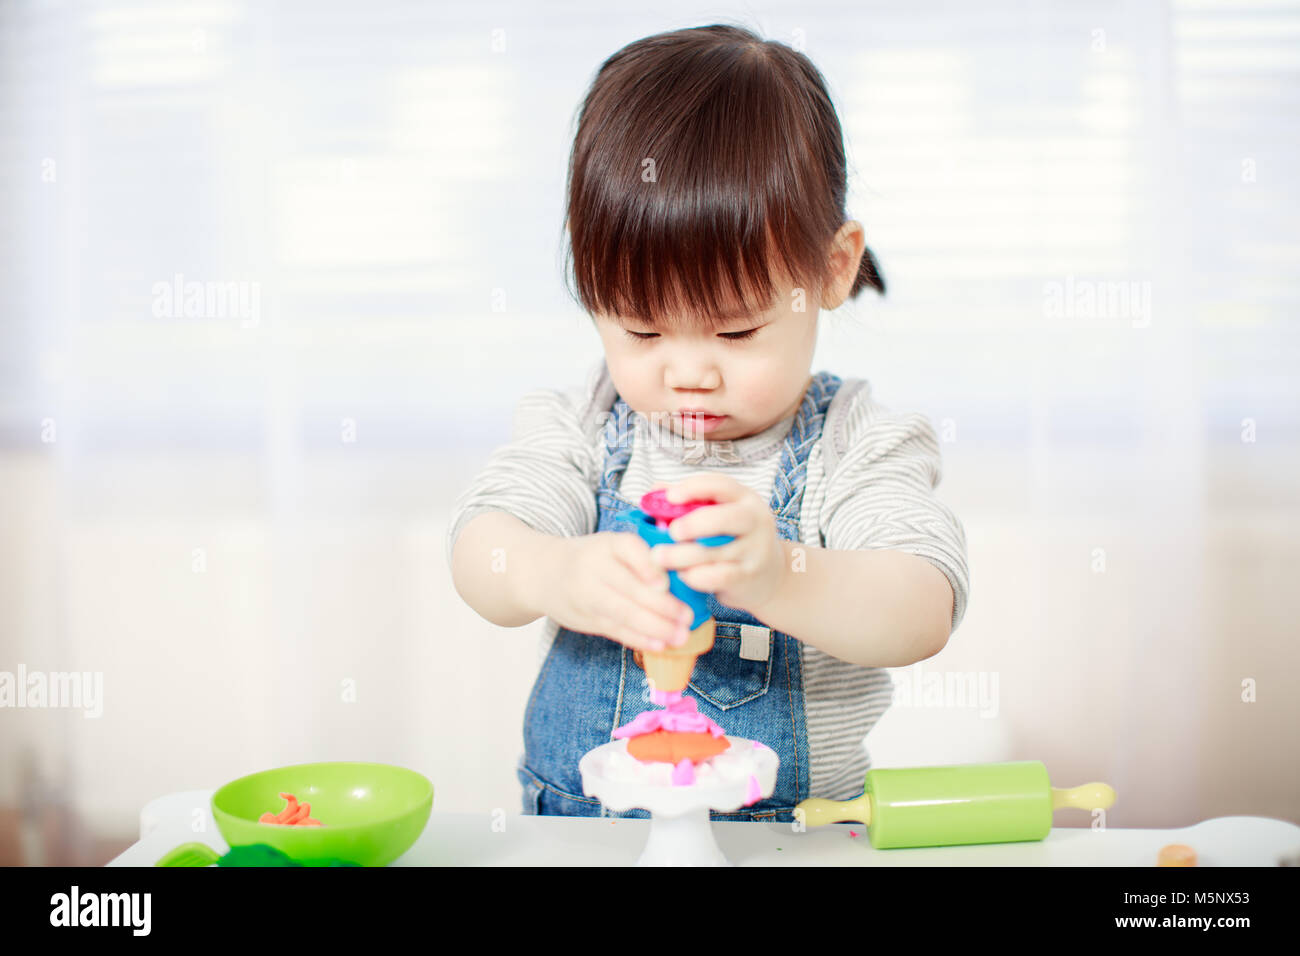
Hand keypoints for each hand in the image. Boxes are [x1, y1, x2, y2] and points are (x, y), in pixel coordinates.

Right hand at [537, 531, 695, 652]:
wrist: (542, 573)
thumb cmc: (591, 558)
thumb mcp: (613, 546)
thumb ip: (643, 559)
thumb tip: (681, 580)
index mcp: (607, 544)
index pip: (629, 550)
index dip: (646, 567)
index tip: (665, 583)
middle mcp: (594, 567)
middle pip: (630, 588)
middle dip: (662, 606)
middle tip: (687, 617)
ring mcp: (588, 595)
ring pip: (624, 613)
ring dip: (655, 628)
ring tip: (680, 636)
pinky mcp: (586, 619)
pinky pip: (616, 630)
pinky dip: (639, 639)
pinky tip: (659, 645)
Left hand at [644, 474, 786, 612]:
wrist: (770, 577)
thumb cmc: (734, 539)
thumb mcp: (720, 514)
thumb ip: (690, 501)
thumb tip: (655, 489)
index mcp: (745, 499)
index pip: (721, 485)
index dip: (694, 488)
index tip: (670, 496)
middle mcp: (755, 522)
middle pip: (726, 518)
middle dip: (695, 524)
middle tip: (671, 532)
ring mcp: (754, 551)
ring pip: (716, 552)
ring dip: (683, 555)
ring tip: (660, 557)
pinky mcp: (748, 576)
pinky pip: (718, 577)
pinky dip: (695, 576)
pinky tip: (681, 575)